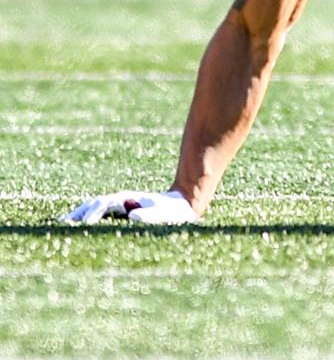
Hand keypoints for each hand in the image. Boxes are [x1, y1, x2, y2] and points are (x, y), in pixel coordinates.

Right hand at [60, 190, 196, 226]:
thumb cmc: (174, 211)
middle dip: (78, 213)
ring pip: (94, 207)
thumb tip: (131, 216)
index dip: (93, 214)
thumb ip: (151, 214)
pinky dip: (86, 218)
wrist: (182, 204)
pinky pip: (99, 214)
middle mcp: (121, 199)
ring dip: (78, 215)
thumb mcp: (166, 213)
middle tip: (61, 226)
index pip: (104, 204)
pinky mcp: (120, 211)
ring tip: (60, 226)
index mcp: (129, 198)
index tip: (84, 224)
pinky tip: (75, 227)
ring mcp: (119, 204)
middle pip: (94, 204)